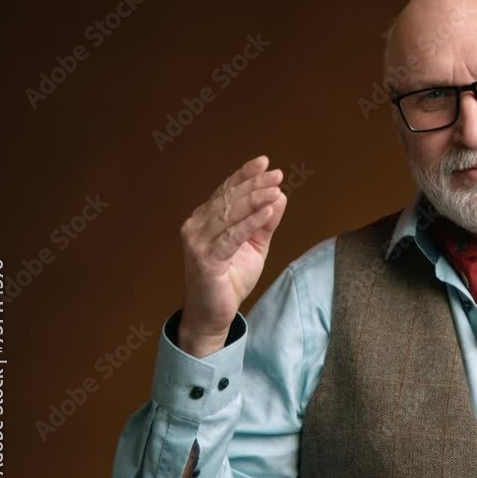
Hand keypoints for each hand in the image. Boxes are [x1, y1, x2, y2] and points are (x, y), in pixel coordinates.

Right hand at [177, 155, 286, 356]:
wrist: (213, 315)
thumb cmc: (230, 280)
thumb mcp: (254, 247)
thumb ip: (265, 223)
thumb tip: (280, 196)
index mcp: (206, 219)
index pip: (226, 191)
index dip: (244, 175)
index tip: (264, 162)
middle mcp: (196, 225)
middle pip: (228, 198)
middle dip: (254, 184)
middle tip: (277, 174)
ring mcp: (198, 241)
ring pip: (229, 213)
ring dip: (255, 199)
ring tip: (276, 189)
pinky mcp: (205, 258)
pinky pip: (232, 236)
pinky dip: (251, 222)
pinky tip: (268, 211)